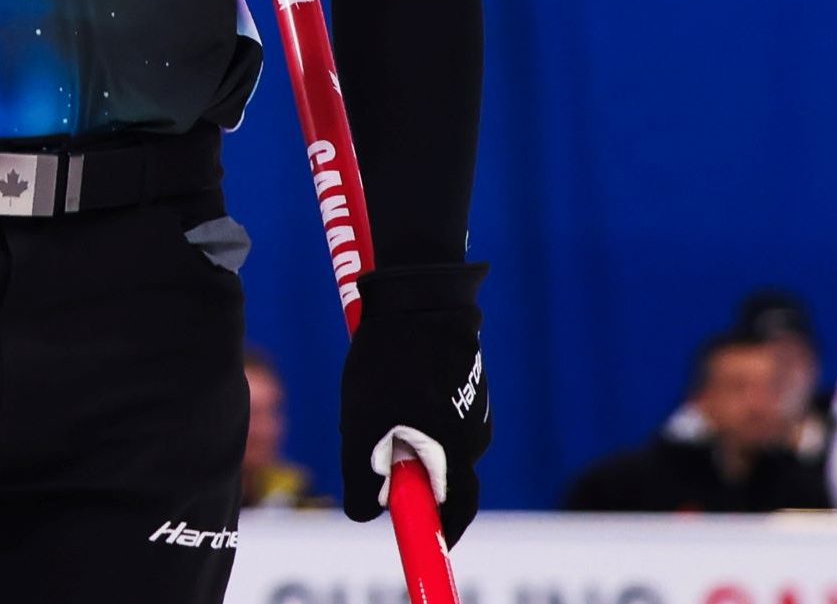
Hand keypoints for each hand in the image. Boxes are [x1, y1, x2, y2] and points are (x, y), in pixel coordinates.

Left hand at [340, 262, 489, 536]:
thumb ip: (364, 474)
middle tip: (374, 455)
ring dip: (409, 440)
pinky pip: (439, 415)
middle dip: (410, 476)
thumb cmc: (388, 362)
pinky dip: (415, 415)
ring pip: (437, 443)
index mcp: (456, 450)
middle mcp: (474, 434)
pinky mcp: (466, 384)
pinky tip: (392, 383)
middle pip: (442, 476)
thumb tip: (369, 509)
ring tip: (375, 403)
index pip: (458, 510)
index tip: (430, 538)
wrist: (416, 298)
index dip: (442, 529)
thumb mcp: (362, 424)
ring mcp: (474, 407)